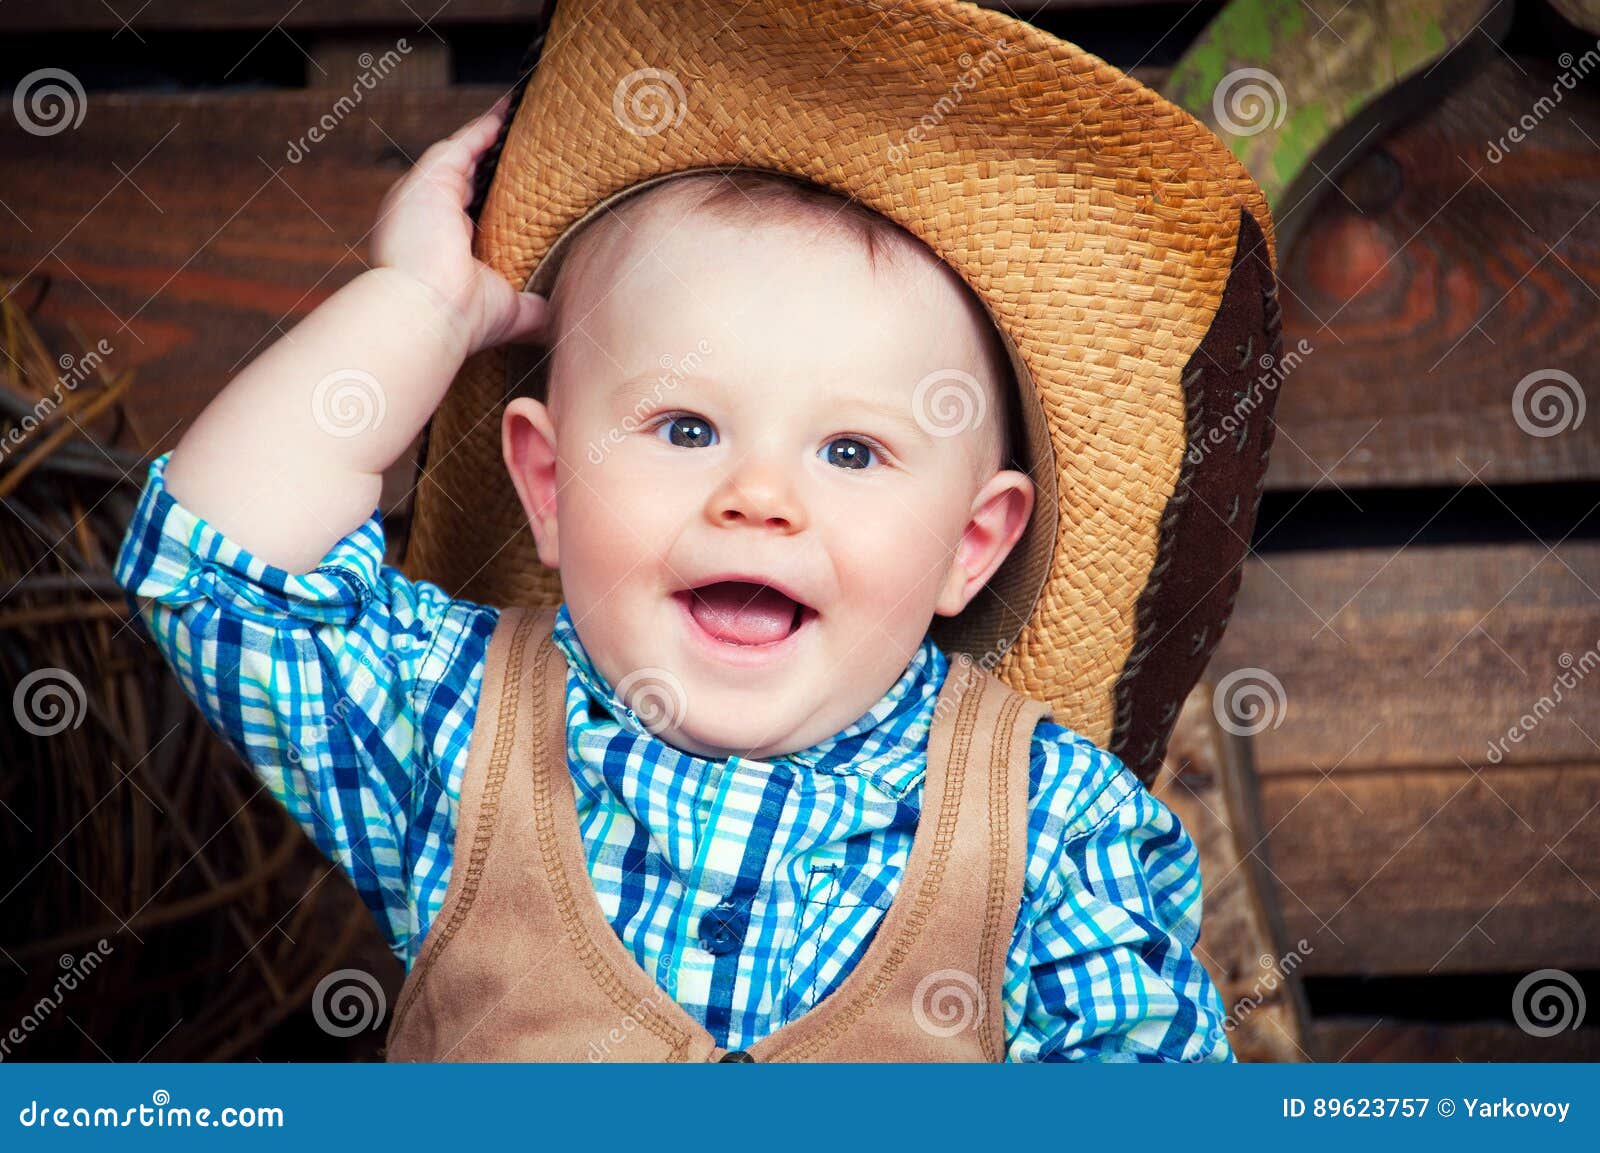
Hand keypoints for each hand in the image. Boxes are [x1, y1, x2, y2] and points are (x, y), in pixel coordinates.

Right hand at [371, 95, 548, 356]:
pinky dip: (485, 127)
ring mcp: (424, 195)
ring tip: (522, 115)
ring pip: (463, 153)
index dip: (496, 192)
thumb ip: (532, 306)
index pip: (472, 208)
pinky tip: (510, 113)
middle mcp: (428, 216)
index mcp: (440, 244)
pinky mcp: (430, 179)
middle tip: (527, 138)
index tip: (525, 179)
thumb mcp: (508, 311)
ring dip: (491, 134)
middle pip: (466, 176)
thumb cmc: (462, 320)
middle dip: (493, 157)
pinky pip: (463, 143)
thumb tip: (561, 311)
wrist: (426, 315)